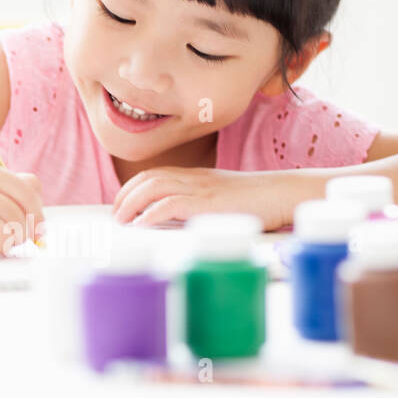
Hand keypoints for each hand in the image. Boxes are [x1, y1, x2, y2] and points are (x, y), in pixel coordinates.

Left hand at [112, 166, 294, 231]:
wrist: (282, 193)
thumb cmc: (257, 202)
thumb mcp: (222, 200)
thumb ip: (200, 205)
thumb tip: (176, 222)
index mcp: (196, 177)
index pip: (155, 174)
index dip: (132, 187)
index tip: (121, 204)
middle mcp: (195, 178)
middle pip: (148, 179)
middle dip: (125, 196)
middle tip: (115, 215)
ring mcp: (201, 189)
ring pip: (154, 187)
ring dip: (132, 203)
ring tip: (121, 220)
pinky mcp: (209, 203)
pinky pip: (172, 204)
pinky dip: (152, 212)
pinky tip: (142, 223)